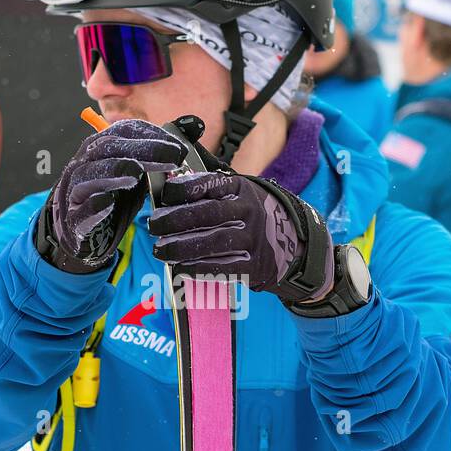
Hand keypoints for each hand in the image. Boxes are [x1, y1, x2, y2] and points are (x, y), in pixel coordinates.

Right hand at [37, 120, 185, 273]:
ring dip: (115, 171)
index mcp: (100, 149)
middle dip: (143, 150)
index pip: (123, 131)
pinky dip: (94, 205)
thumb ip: (158, 158)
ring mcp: (75, 190)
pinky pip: (81, 209)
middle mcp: (84, 163)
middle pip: (109, 147)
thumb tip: (192, 131)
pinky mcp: (73, 218)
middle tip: (173, 157)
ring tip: (137, 172)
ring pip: (90, 174)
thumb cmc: (114, 200)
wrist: (84, 235)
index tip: (178, 145)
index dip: (151, 134)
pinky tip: (109, 202)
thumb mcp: (139, 176)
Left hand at [147, 170, 333, 303]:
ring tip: (161, 250)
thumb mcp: (241, 193)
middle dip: (175, 220)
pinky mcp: (256, 266)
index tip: (164, 195)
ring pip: (212, 243)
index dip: (182, 189)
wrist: (296, 244)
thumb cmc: (254, 216)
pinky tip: (180, 268)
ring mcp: (255, 240)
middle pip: (207, 214)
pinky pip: (223, 268)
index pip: (209, 184)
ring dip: (181, 247)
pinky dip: (198, 268)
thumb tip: (171, 182)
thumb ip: (211, 187)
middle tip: (154, 225)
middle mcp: (250, 212)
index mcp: (243, 188)